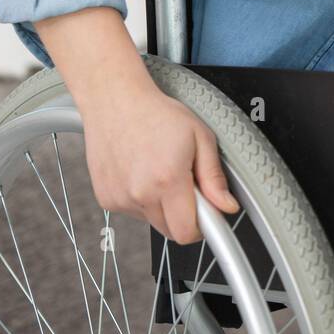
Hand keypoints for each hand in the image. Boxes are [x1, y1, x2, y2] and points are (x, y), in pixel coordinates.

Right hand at [80, 82, 240, 243]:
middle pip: (171, 231)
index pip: (187, 232)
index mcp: (167, 180)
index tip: (206, 211)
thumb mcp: (199, 136)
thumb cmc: (158, 113)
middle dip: (183, 214)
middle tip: (183, 182)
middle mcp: (141, 194)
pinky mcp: (106, 198)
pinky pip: (133, 211)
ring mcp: (120, 198)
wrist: (115, 100)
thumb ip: (214, 177)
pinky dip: (141, 198)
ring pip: (152, 220)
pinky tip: (140, 171)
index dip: (202, 226)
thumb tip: (227, 207)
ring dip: (161, 205)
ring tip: (158, 170)